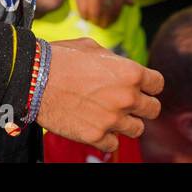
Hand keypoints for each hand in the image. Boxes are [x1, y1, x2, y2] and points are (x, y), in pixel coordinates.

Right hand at [37, 37, 163, 151]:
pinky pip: (113, 144)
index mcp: (131, 72)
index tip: (141, 87)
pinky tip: (97, 125)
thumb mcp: (93, 48)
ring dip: (126, 123)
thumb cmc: (61, 58)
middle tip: (128, 103)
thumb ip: (114, 60)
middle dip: (143, 106)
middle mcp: (126, 97)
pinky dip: (107, 137)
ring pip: (137, 129)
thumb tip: (120, 67)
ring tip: (111, 115)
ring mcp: (112, 119)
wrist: (33, 78)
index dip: (150, 85)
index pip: (158, 84)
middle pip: (153, 110)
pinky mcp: (95, 135)